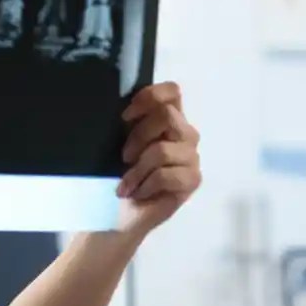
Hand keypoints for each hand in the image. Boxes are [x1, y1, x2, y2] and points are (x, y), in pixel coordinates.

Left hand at [116, 82, 201, 237]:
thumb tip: (121, 108)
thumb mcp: (115, 142)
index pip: (171, 91)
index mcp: (166, 119)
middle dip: (138, 136)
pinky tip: (137, 194)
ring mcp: (191, 156)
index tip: (125, 117)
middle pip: (168, 115)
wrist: (115, 213)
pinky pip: (166, 175)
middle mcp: (183, 133)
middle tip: (123, 158)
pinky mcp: (192, 179)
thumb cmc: (114, 175)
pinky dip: (144, 186)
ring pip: (163, 149)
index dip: (149, 98)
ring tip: (126, 184)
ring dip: (137, 170)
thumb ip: (126, 122)